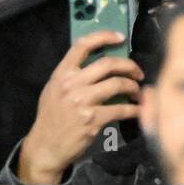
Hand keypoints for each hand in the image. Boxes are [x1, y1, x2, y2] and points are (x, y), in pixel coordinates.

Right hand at [17, 31, 143, 184]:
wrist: (45, 147)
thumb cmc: (51, 117)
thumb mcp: (54, 89)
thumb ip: (72, 75)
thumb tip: (98, 62)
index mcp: (62, 74)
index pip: (82, 45)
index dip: (104, 36)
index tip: (120, 37)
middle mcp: (72, 84)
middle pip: (108, 64)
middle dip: (129, 65)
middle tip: (138, 72)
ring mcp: (82, 102)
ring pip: (117, 84)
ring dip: (133, 86)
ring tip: (137, 91)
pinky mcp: (93, 120)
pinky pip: (120, 109)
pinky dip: (133, 109)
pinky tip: (138, 109)